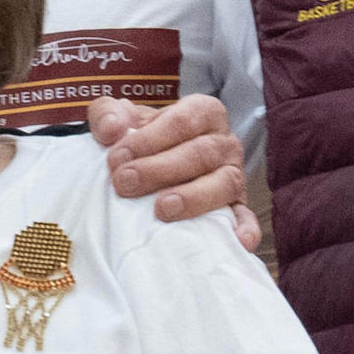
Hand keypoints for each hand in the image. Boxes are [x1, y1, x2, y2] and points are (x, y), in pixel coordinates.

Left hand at [93, 94, 261, 250]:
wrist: (156, 162)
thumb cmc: (143, 137)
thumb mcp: (123, 117)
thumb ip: (109, 114)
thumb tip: (112, 130)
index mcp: (202, 112)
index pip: (182, 121)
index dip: (149, 139)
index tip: (117, 158)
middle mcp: (223, 142)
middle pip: (200, 153)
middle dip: (159, 169)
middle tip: (125, 183)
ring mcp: (233, 175)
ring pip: (223, 183)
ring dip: (193, 198)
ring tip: (162, 209)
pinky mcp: (237, 206)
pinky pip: (244, 216)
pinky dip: (244, 228)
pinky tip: (236, 241)